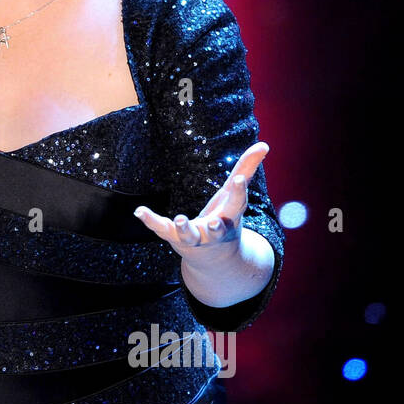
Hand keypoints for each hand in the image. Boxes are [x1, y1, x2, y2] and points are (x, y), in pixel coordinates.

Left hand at [133, 142, 268, 264]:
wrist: (214, 259)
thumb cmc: (225, 218)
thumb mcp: (235, 196)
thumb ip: (246, 169)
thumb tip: (264, 144)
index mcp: (230, 217)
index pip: (237, 204)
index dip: (238, 191)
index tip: (239, 180)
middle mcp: (213, 232)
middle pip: (216, 230)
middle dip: (215, 228)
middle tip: (212, 223)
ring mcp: (193, 237)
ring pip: (188, 236)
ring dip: (184, 229)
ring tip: (180, 220)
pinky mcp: (174, 238)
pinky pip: (161, 229)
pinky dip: (150, 220)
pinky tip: (139, 211)